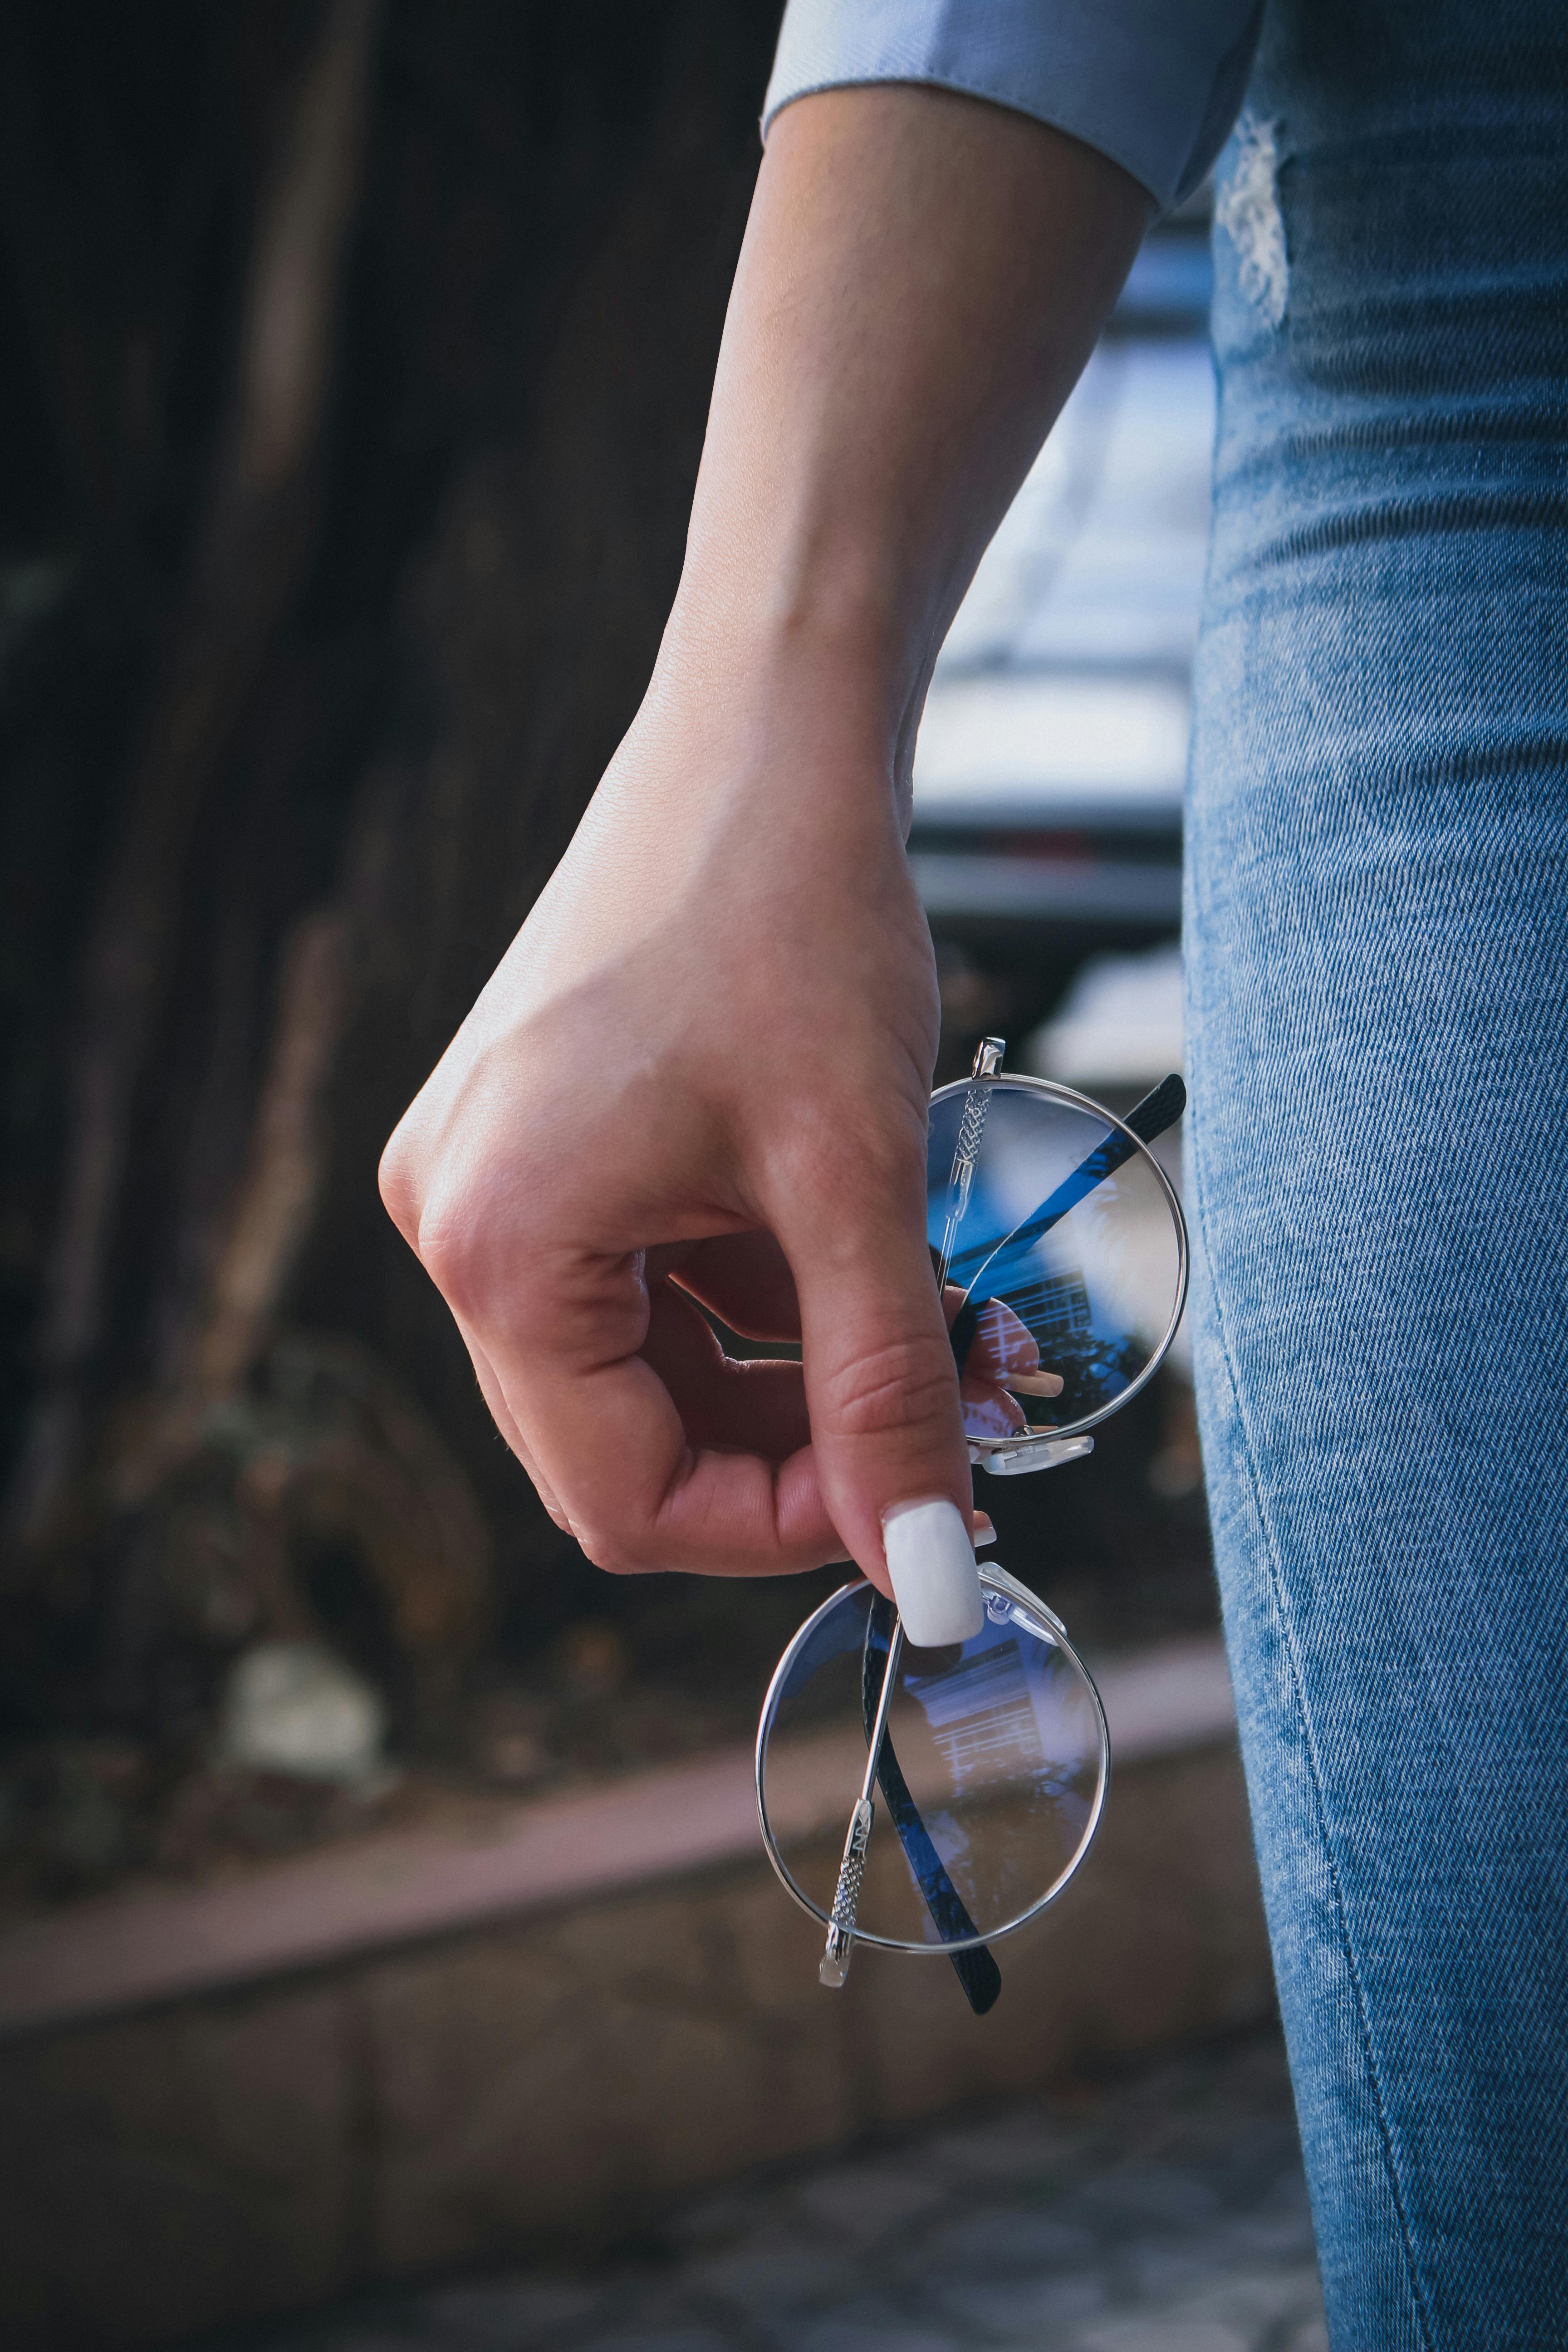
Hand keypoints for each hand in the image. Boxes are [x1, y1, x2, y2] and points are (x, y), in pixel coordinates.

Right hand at [379, 663, 975, 1591]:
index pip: (623, 1501)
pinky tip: (843, 1247)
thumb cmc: (797, 921)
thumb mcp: (857, 1183)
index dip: (783, 1531)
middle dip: (790, 1454)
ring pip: (639, 1373)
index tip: (919, 1503)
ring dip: (781, 1378)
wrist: (763, 737)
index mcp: (497, 1246)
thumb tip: (933, 1583)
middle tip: (943, 1418)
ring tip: (925, 1323)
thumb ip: (887, 1394)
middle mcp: (454, 1220)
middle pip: (621, 1446)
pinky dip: (747, 1301)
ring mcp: (483, 1177)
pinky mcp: (532, 1142)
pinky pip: (637, 1287)